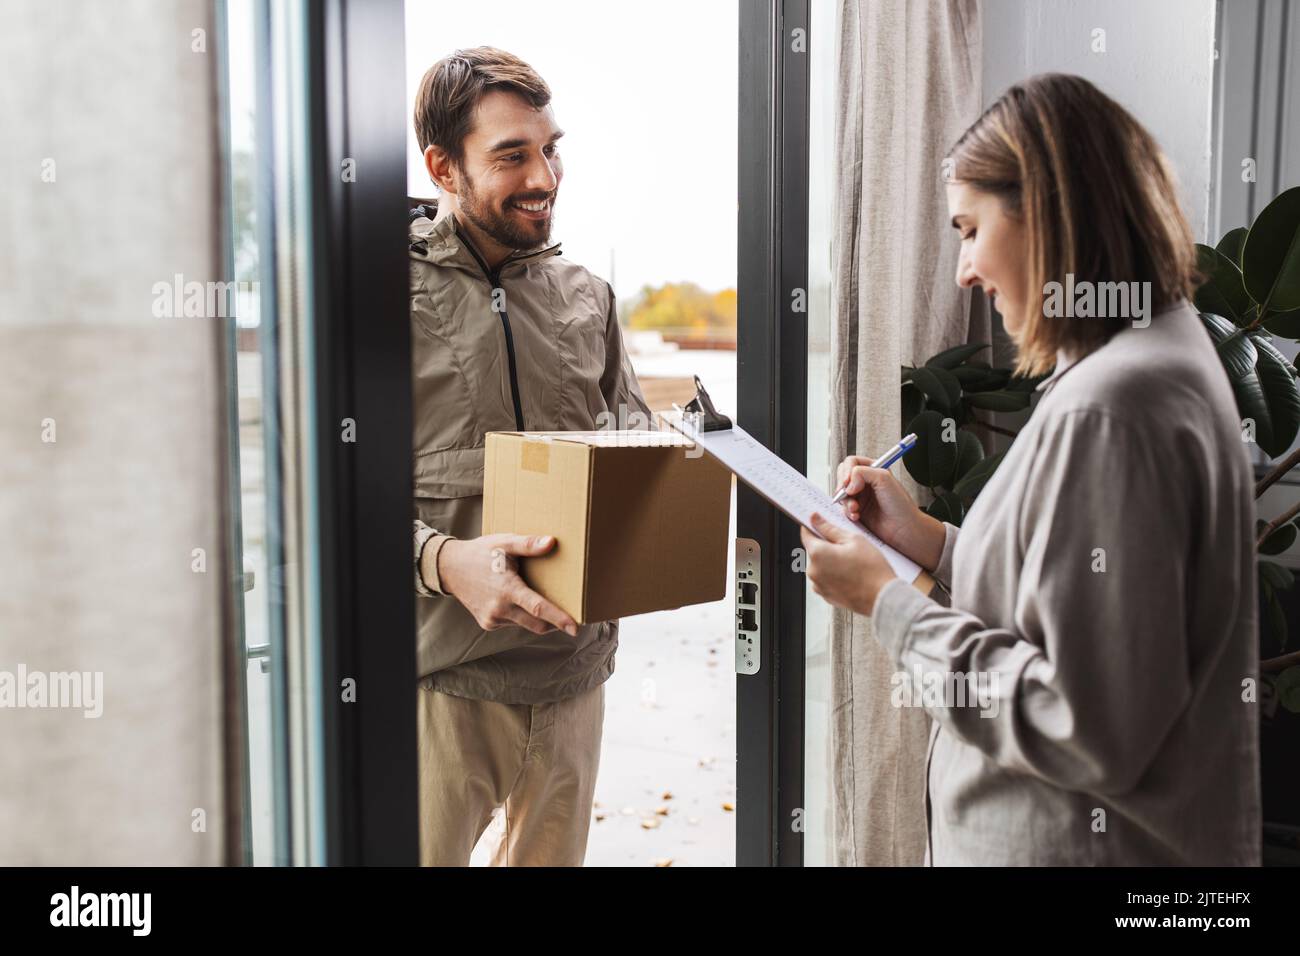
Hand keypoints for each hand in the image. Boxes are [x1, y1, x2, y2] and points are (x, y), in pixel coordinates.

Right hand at [437, 534, 578, 636]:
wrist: (449, 568)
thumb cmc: (480, 553)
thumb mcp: (504, 543)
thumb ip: (528, 544)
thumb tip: (551, 542)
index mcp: (507, 589)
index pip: (538, 609)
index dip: (559, 619)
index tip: (575, 628)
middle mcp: (499, 609)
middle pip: (537, 624)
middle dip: (554, 623)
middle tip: (568, 617)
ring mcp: (492, 619)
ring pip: (525, 624)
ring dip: (536, 617)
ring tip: (538, 599)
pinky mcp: (488, 623)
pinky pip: (512, 623)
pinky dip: (520, 615)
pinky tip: (515, 599)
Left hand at [801, 512, 896, 616]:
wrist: (882, 598)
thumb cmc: (871, 569)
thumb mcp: (853, 540)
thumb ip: (830, 528)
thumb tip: (815, 519)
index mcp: (817, 554)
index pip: (806, 535)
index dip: (813, 527)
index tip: (819, 524)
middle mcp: (813, 571)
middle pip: (814, 551)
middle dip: (827, 546)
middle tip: (847, 547)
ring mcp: (818, 585)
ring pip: (820, 565)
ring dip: (831, 561)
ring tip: (852, 563)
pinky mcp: (825, 595)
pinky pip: (825, 579)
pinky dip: (834, 575)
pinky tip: (850, 574)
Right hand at [833, 456, 943, 570]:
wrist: (904, 529)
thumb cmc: (901, 505)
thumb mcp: (884, 478)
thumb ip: (862, 472)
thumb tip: (847, 483)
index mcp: (874, 469)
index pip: (851, 462)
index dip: (846, 471)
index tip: (848, 482)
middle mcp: (866, 482)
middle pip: (843, 477)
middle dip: (843, 486)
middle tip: (848, 493)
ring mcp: (861, 496)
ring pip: (841, 493)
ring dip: (846, 501)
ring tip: (855, 508)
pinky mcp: (858, 510)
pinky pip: (844, 508)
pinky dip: (847, 512)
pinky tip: (856, 516)